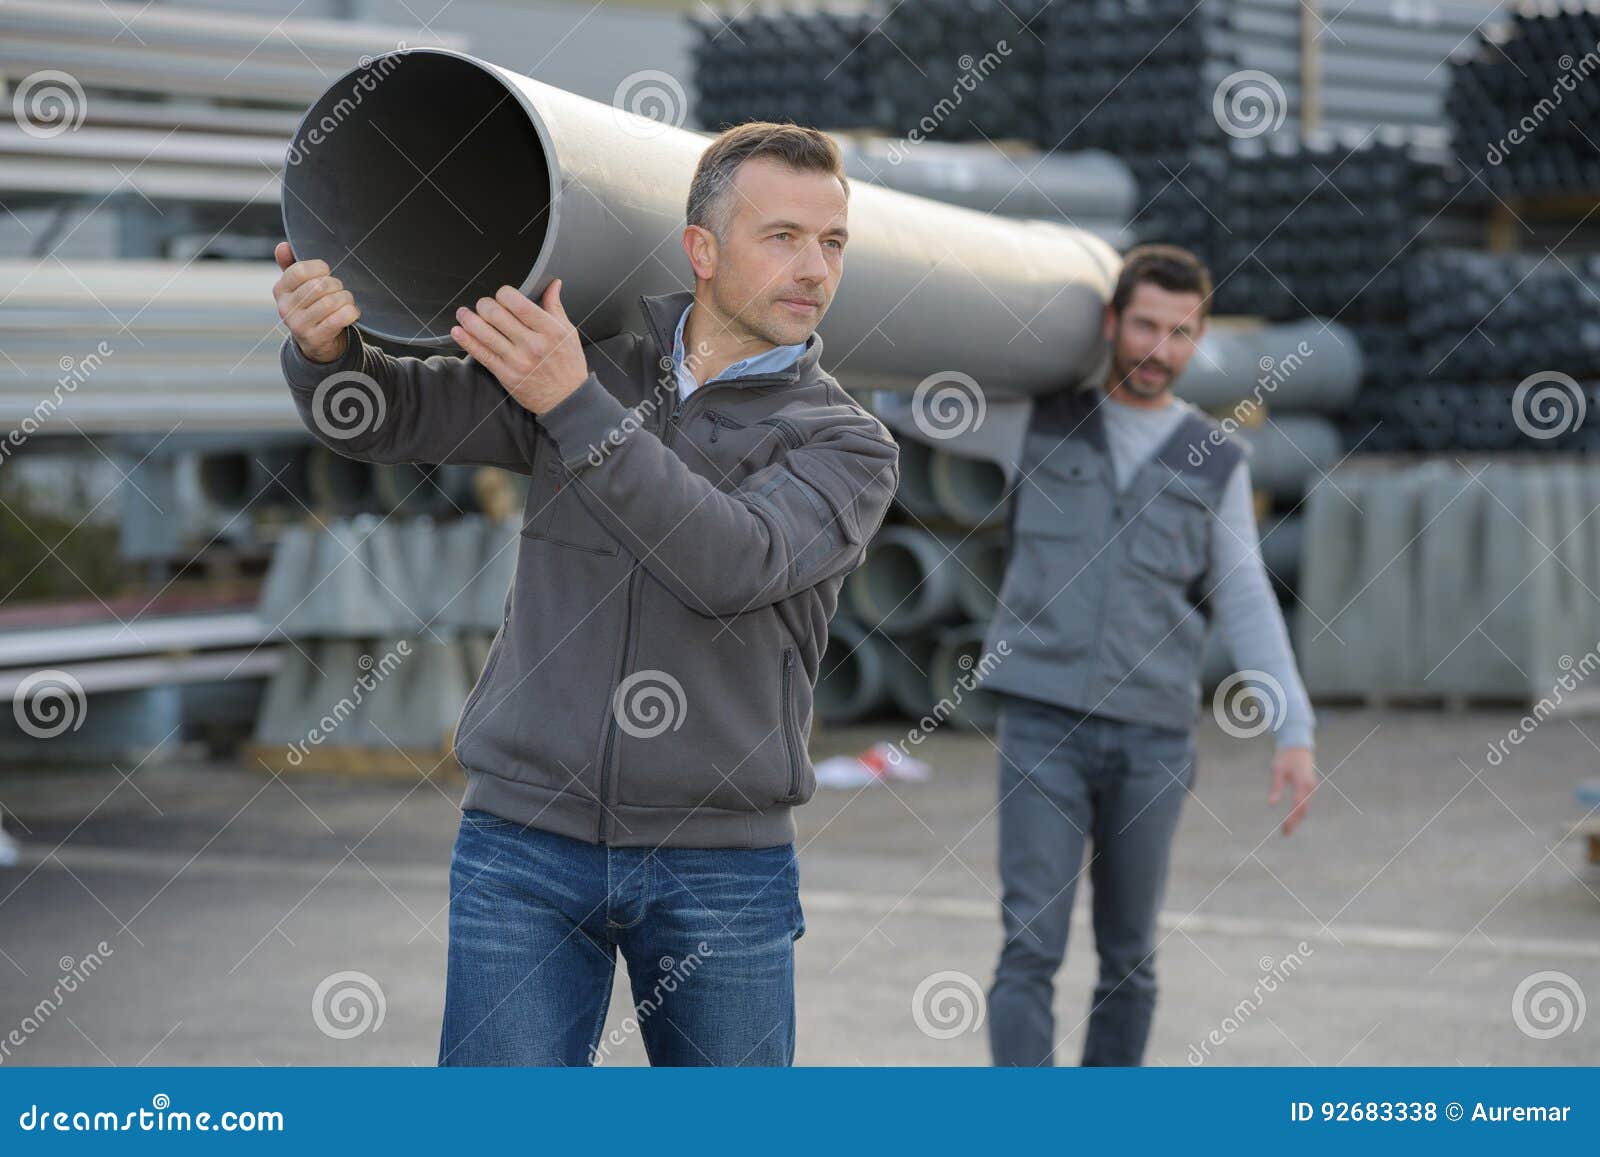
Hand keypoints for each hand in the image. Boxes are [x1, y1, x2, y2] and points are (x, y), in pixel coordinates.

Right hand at [273, 242, 356, 362]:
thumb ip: (291, 266)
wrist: (317, 344)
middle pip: (319, 286)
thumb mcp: (298, 288)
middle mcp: (286, 308)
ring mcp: (299, 325)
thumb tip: (283, 246)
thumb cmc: (311, 307)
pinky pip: (338, 318)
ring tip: (346, 301)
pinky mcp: (315, 338)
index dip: (320, 268)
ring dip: (346, 299)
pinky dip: (350, 312)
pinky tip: (352, 312)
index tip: (327, 272)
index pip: (300, 270)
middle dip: (336, 285)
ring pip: (331, 302)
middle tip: (340, 290)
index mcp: (280, 290)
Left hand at [451, 279, 588, 413]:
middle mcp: (532, 345)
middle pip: (496, 314)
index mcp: (549, 331)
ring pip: (483, 332)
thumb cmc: (568, 365)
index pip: (517, 302)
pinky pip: (480, 354)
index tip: (503, 296)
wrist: (566, 399)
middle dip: (484, 304)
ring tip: (463, 313)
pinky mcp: (506, 375)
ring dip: (468, 319)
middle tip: (483, 305)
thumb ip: (555, 307)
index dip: (504, 293)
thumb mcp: (568, 333)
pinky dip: (465, 340)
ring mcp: (517, 361)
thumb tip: (553, 284)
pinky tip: (458, 331)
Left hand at [1269, 745, 1315, 835]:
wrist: (1298, 744)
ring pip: (1306, 807)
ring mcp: (1311, 786)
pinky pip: (1306, 802)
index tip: (1285, 830)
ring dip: (1298, 818)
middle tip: (1285, 833)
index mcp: (1302, 783)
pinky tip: (1293, 817)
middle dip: (1295, 822)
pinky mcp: (1310, 785)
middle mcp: (1310, 787)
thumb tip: (1271, 804)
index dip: (1292, 820)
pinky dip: (1300, 811)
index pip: (1298, 807)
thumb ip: (1275, 787)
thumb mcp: (1277, 770)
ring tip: (1287, 828)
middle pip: (1304, 810)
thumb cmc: (1285, 756)